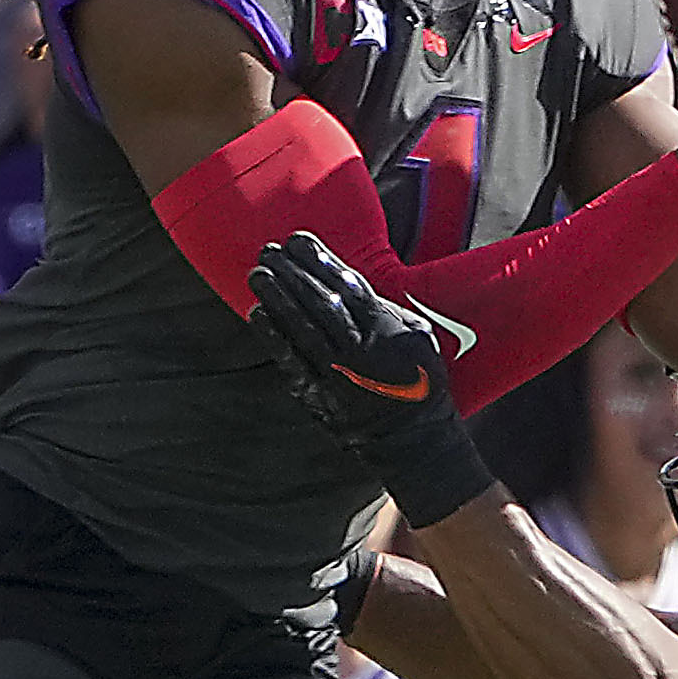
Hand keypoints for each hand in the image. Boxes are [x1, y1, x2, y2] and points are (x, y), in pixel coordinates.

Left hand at [246, 233, 492, 526]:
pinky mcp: (322, 395)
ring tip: (258, 274)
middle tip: (269, 250)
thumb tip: (351, 281)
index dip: (320, 260)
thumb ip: (386, 308)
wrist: (415, 438)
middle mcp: (362, 347)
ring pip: (303, 327)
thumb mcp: (418, 336)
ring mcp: (339, 372)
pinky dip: (274, 336)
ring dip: (278, 298)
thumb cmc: (419, 380)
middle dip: (294, 272)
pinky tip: (258, 314)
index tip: (297, 240)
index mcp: (387, 328)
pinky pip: (293, 362)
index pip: (348, 284)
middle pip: (321, 301)